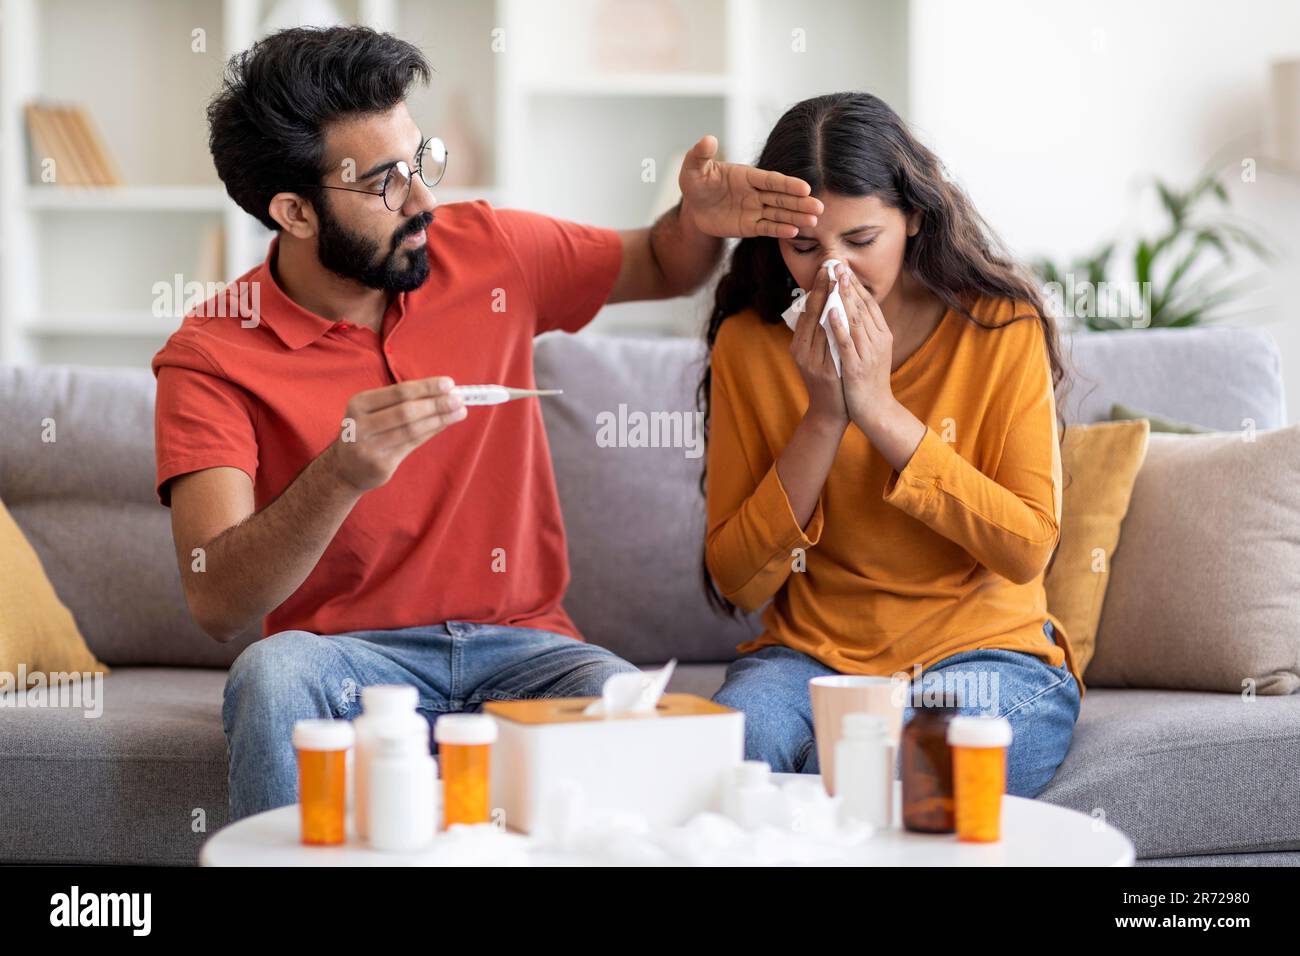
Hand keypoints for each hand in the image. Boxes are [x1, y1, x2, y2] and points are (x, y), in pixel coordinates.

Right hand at [326, 376, 466, 491]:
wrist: (345, 468)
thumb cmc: (368, 432)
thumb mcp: (374, 412)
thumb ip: (402, 402)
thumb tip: (442, 392)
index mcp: (358, 404)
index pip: (398, 392)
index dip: (426, 387)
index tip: (449, 384)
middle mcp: (360, 425)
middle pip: (406, 411)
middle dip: (436, 404)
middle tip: (459, 399)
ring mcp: (369, 447)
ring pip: (412, 430)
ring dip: (440, 419)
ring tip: (460, 412)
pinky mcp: (381, 464)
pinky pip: (412, 444)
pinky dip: (432, 432)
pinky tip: (445, 424)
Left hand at [678, 134, 822, 238]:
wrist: (693, 207)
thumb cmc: (696, 184)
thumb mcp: (693, 169)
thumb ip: (700, 155)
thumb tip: (708, 139)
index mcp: (747, 176)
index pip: (771, 180)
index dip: (788, 184)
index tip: (805, 187)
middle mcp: (755, 192)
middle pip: (781, 198)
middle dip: (800, 202)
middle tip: (819, 207)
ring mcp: (755, 209)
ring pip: (779, 213)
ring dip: (796, 217)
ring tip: (814, 221)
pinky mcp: (750, 226)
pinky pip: (767, 228)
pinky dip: (779, 230)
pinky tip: (795, 232)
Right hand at [790, 264, 847, 428]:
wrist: (830, 413)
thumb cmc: (829, 381)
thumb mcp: (819, 355)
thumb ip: (818, 335)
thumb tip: (825, 307)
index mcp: (799, 345)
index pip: (807, 310)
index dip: (816, 288)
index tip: (826, 268)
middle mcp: (801, 351)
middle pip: (811, 313)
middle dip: (821, 287)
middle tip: (830, 265)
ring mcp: (811, 361)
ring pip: (817, 324)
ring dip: (827, 299)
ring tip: (836, 279)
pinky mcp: (822, 370)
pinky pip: (826, 342)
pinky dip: (830, 324)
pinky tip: (835, 310)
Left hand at [826, 264, 894, 430]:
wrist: (875, 410)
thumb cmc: (869, 381)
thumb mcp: (871, 351)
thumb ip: (864, 331)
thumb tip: (852, 309)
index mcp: (882, 336)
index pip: (869, 304)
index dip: (856, 284)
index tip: (844, 267)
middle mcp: (878, 341)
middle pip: (863, 307)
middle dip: (849, 284)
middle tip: (838, 263)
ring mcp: (868, 354)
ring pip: (855, 320)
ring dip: (844, 297)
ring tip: (835, 278)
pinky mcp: (856, 367)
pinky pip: (846, 342)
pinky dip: (838, 324)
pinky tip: (830, 310)